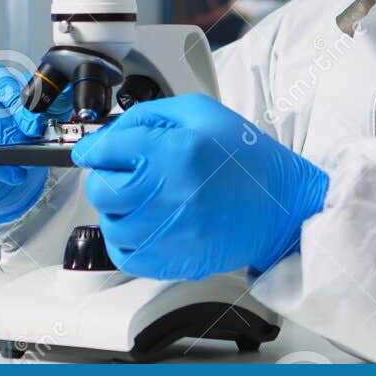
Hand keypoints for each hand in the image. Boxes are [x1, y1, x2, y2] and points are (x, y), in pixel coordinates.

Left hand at [71, 93, 327, 280]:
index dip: (94, 148)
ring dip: (117, 210)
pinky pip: (124, 256)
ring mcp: (170, 233)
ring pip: (110, 225)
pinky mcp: (173, 261)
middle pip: (101, 190)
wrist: (281, 207)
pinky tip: (145, 223)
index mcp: (176, 152)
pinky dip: (125, 240)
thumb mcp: (200, 113)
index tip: (93, 150)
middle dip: (107, 177)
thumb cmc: (244, 159)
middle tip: (126, 172)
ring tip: (143, 197)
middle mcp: (170, 195)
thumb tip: (106, 137)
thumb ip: (147, 117)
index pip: (105, 150)